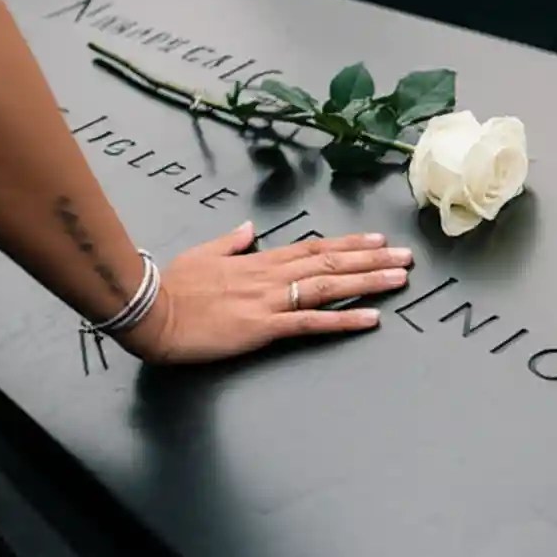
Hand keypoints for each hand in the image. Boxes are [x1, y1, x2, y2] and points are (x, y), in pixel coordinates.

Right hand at [116, 221, 412, 363]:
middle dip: (372, 260)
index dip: (349, 245)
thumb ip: (230, 242)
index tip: (377, 241)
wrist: (150, 312)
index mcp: (258, 260)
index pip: (314, 247)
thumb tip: (248, 230)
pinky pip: (311, 322)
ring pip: (330, 286)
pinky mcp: (263, 326)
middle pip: (331, 263)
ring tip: (400, 279)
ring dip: (369, 282)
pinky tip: (371, 319)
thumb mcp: (201, 254)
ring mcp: (269, 300)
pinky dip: (344, 319)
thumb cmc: (170, 287)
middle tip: (406, 257)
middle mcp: (271, 275)